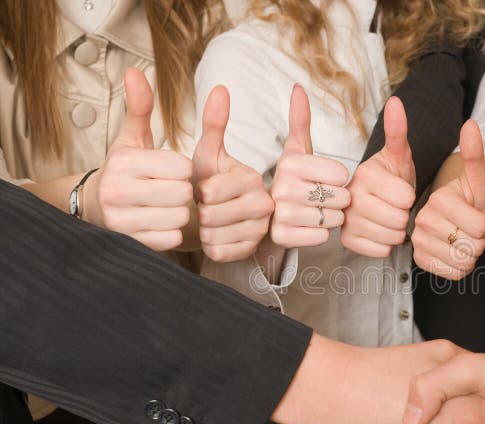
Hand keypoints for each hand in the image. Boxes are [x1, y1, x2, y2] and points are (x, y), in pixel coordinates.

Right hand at [82, 69, 192, 250]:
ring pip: (179, 217)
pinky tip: (161, 223)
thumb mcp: (131, 138)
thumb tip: (134, 72)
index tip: (172, 171)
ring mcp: (122, 220)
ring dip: (180, 213)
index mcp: (124, 162)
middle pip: (182, 193)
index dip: (184, 170)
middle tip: (170, 191)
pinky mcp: (129, 242)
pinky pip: (171, 239)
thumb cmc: (125, 170)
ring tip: (166, 207)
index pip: (182, 167)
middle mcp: (118, 191)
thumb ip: (139, 108)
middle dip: (183, 192)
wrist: (96, 208)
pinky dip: (172, 233)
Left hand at [193, 86, 273, 261]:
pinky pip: (219, 252)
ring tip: (209, 221)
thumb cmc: (210, 179)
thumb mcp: (209, 152)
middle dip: (200, 212)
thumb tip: (220, 88)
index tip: (203, 189)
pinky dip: (210, 246)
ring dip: (203, 230)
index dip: (198, 192)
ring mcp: (261, 230)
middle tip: (205, 207)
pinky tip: (214, 237)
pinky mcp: (253, 250)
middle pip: (212, 215)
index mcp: (252, 177)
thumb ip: (214, 123)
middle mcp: (264, 204)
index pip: (211, 191)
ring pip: (214, 236)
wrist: (219, 214)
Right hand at [270, 84, 350, 247]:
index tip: (328, 179)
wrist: (267, 213)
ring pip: (334, 219)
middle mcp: (283, 188)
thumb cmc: (292, 179)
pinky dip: (322, 233)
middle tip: (323, 197)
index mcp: (291, 163)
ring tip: (317, 210)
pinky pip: (322, 236)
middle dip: (339, 200)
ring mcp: (281, 214)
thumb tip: (298, 87)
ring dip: (333, 217)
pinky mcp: (282, 236)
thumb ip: (300, 120)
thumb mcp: (296, 149)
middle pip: (340, 198)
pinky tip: (310, 225)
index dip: (341, 179)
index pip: (341, 174)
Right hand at [341, 97, 415, 257]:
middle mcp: (348, 197)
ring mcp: (343, 221)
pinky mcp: (345, 241)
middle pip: (398, 220)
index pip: (405, 198)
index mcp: (362, 174)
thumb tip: (396, 101)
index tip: (399, 191)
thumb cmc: (389, 178)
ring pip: (391, 237)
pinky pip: (381, 250)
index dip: (409, 197)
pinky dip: (385, 244)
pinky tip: (379, 232)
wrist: (373, 201)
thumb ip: (397, 131)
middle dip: (403, 215)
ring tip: (387, 218)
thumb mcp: (397, 155)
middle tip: (394, 207)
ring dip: (396, 231)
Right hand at [412, 120, 484, 279]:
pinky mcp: (419, 260)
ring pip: (464, 261)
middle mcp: (422, 220)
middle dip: (480, 239)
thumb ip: (474, 155)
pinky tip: (455, 251)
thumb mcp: (477, 179)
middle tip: (471, 227)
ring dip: (471, 253)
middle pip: (473, 246)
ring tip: (463, 237)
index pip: (481, 228)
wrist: (453, 217)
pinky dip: (461, 266)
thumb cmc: (468, 199)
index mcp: (439, 200)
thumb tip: (470, 124)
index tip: (478, 213)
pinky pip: (454, 273)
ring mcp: (417, 241)